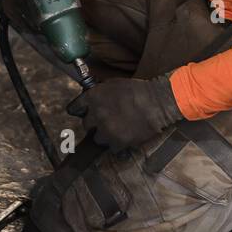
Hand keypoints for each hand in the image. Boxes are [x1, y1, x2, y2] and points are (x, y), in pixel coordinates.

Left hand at [67, 75, 182, 151]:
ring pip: (97, 138)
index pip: (74, 108)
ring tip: (117, 129)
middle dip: (94, 123)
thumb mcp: (114, 84)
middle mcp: (96, 114)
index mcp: (93, 97)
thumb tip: (93, 98)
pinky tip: (125, 136)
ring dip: (105, 135)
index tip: (82, 112)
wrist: (157, 102)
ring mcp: (106, 130)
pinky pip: (111, 148)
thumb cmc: (138, 90)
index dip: (78, 110)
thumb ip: (99, 92)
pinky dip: (117, 144)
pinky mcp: (117, 142)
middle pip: (85, 125)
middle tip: (105, 120)